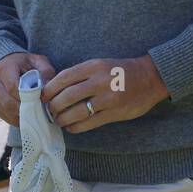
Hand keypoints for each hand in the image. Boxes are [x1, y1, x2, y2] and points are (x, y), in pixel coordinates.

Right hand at [0, 51, 55, 126]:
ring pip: (5, 111)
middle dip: (24, 110)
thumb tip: (49, 86)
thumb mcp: (37, 61)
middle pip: (7, 102)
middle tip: (39, 113)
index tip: (40, 101)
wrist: (6, 64)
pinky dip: (16, 119)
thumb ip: (45, 70)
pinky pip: (3, 116)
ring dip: (20, 116)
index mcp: (5, 69)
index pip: (13, 87)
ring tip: (34, 117)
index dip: (26, 97)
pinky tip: (27, 119)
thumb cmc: (24, 63)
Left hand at [42, 55, 168, 133]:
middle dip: (54, 106)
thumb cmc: (120, 71)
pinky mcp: (115, 113)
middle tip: (49, 110)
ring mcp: (108, 98)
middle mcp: (100, 81)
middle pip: (67, 96)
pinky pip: (89, 123)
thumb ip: (81, 75)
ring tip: (58, 120)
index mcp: (94, 66)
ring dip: (63, 118)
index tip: (42, 96)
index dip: (50, 89)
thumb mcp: (100, 64)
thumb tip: (55, 89)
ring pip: (77, 112)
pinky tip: (71, 127)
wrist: (150, 78)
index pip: (64, 77)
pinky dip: (76, 127)